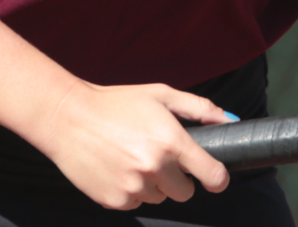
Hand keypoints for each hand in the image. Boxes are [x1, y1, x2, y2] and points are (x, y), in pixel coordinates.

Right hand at [32, 81, 233, 209]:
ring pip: (160, 198)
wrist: (67, 118)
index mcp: (172, 142)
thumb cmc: (116, 103)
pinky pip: (135, 203)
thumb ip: (199, 108)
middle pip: (186, 192)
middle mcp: (155, 168)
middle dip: (179, 179)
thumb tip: (229, 121)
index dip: (217, 178)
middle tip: (161, 158)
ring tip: (133, 158)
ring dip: (153, 184)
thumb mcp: (161, 95)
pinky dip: (131, 191)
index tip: (214, 176)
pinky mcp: (114, 200)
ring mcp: (134, 187)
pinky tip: (118, 168)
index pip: (213, 175)